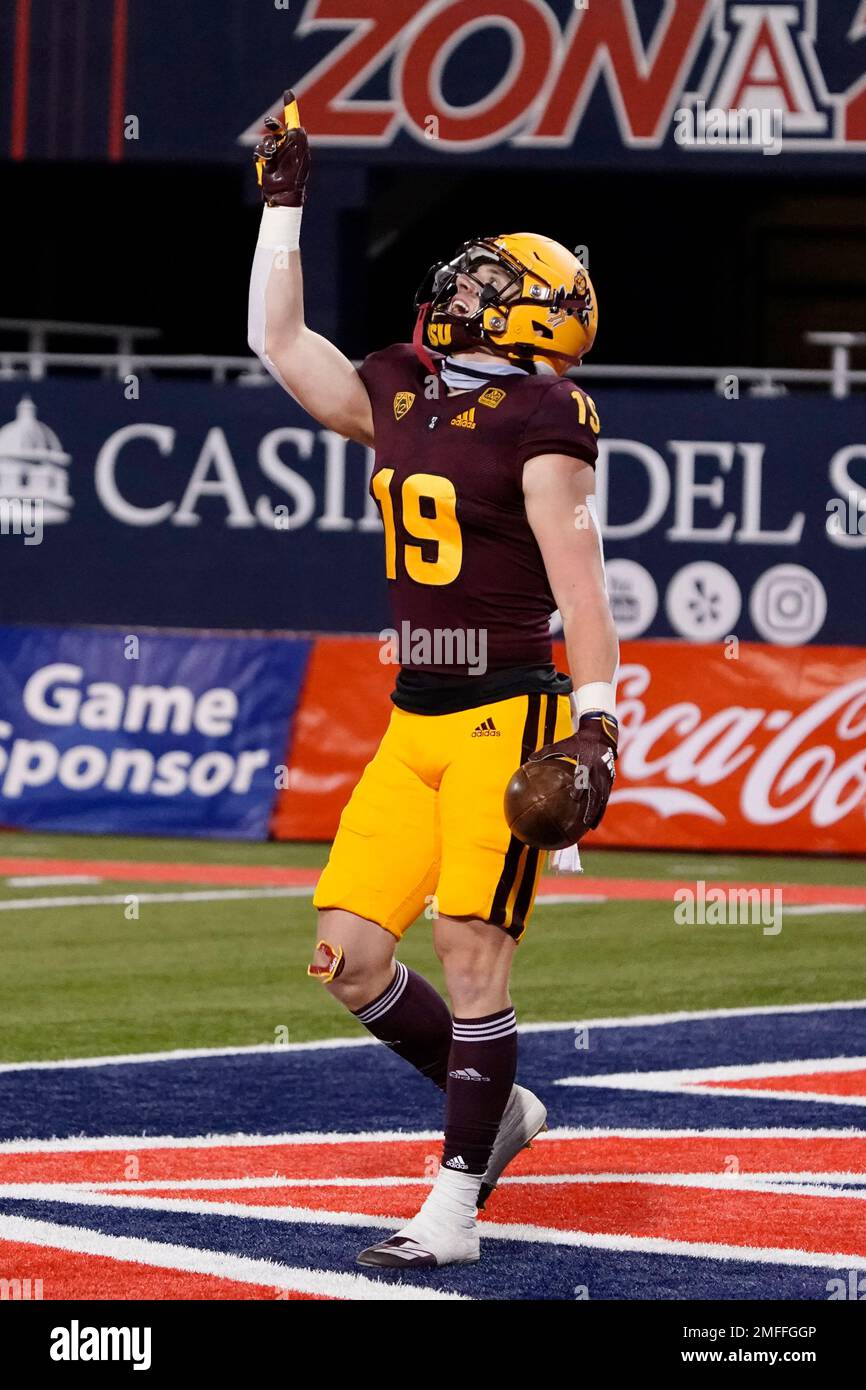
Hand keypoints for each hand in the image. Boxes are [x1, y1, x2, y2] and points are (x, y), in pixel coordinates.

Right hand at [254, 89, 310, 206]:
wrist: (284, 192)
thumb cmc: (296, 175)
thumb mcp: (301, 155)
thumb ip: (300, 138)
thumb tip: (297, 125)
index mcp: (297, 143)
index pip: (293, 121)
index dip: (290, 107)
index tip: (288, 93)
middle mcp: (285, 146)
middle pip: (276, 127)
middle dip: (273, 124)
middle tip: (271, 124)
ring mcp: (274, 154)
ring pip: (266, 139)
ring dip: (268, 145)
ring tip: (272, 155)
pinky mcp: (264, 161)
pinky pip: (259, 150)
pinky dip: (262, 154)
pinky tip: (266, 161)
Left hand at [528, 711, 617, 831]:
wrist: (600, 736)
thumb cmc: (578, 740)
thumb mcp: (563, 744)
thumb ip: (547, 752)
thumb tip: (529, 759)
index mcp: (587, 762)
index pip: (584, 775)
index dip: (581, 785)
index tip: (574, 796)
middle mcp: (599, 771)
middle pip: (596, 792)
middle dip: (591, 807)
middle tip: (583, 821)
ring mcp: (606, 777)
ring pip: (603, 799)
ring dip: (597, 813)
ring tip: (590, 827)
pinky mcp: (610, 781)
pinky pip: (605, 798)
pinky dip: (600, 810)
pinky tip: (593, 823)